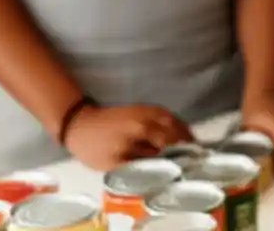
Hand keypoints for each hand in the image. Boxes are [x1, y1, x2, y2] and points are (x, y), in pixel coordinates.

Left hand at [63, 104, 193, 170]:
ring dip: (185, 134)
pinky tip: (180, 134)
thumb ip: (140, 164)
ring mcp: (149, 110)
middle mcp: (149, 118)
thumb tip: (163, 167)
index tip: (189, 165)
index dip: (181, 156)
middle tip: (194, 158)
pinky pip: (169, 116)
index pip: (171, 145)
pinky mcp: (147, 107)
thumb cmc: (94, 147)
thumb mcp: (113, 163)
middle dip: (186, 145)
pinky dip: (178, 125)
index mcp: (141, 132)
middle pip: (176, 132)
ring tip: (191, 148)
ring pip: (175, 122)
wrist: (79, 124)